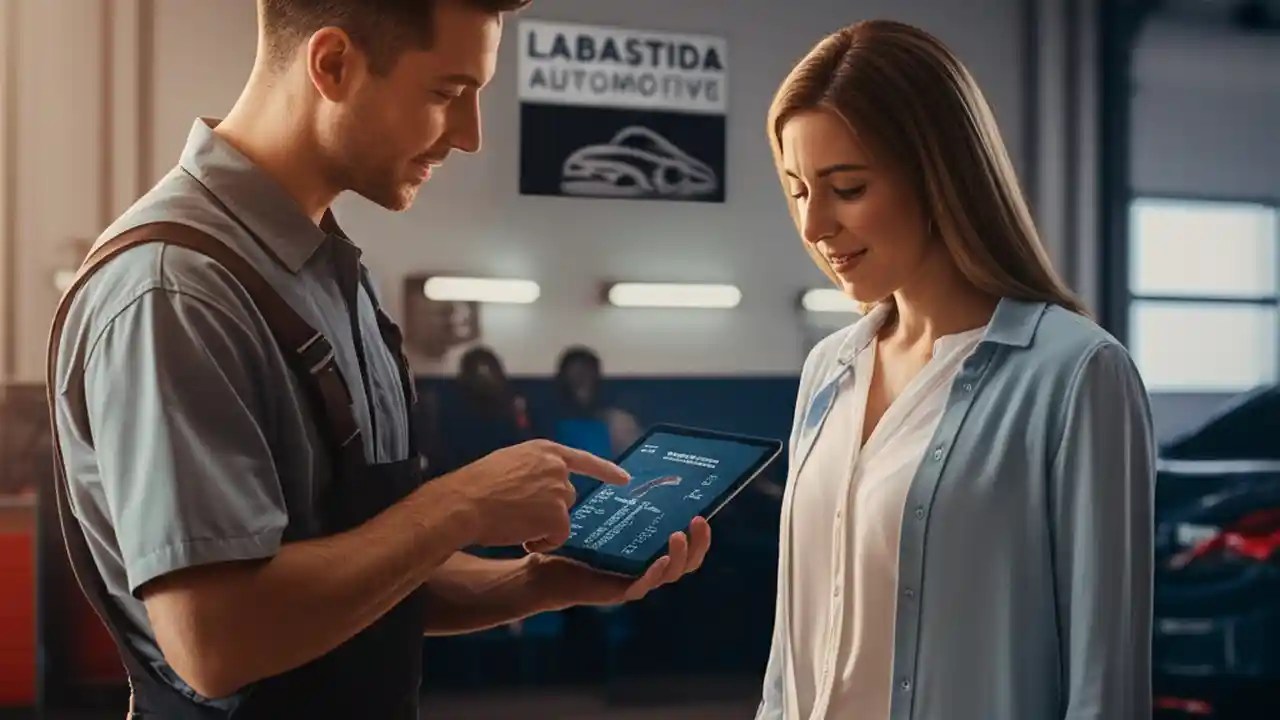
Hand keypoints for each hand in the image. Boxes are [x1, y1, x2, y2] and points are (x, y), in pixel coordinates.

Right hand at [441, 440, 628, 548]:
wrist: (464, 504)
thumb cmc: (475, 487)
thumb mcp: (507, 463)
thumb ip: (531, 469)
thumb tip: (541, 486)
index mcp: (544, 450)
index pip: (583, 459)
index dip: (606, 471)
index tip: (626, 479)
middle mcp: (557, 467)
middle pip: (567, 496)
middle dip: (549, 509)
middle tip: (517, 514)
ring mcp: (560, 491)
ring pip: (561, 518)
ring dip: (543, 526)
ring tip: (512, 523)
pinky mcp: (558, 515)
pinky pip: (559, 536)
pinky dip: (543, 542)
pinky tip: (521, 537)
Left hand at [525, 517, 711, 608]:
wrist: (542, 567)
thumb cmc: (572, 542)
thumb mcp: (602, 518)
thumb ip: (619, 503)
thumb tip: (631, 472)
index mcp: (647, 552)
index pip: (684, 547)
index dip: (699, 535)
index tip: (702, 513)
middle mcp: (646, 569)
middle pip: (685, 562)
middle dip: (698, 544)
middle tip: (699, 522)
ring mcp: (634, 583)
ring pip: (669, 575)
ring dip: (678, 557)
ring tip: (678, 536)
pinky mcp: (617, 593)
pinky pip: (643, 587)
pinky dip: (654, 574)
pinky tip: (659, 561)